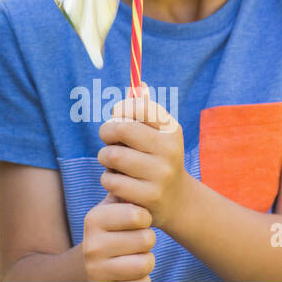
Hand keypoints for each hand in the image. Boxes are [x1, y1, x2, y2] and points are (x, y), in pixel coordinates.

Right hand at [81, 193, 155, 280]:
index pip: (139, 215)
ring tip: (132, 255)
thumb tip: (132, 150)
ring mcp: (97, 268)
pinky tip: (129, 272)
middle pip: (146, 238)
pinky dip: (143, 277)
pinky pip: (144, 280)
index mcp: (94, 218)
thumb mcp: (110, 209)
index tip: (134, 220)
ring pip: (147, 261)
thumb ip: (120, 187)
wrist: (88, 268)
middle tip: (134, 240)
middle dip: (146, 240)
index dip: (144, 218)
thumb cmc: (110, 232)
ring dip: (146, 259)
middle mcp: (92, 243)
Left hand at [98, 89, 188, 229]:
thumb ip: (143, 108)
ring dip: (105, 159)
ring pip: (111, 156)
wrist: (176, 200)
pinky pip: (111, 180)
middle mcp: (169, 151)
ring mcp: (161, 175)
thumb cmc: (156, 157)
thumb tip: (139, 81)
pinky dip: (108, 180)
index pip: (140, 106)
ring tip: (115, 164)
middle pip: (120, 129)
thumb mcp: (156, 133)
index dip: (121, 108)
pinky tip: (120, 182)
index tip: (118, 115)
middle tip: (109, 139)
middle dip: (107, 132)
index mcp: (171, 130)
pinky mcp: (149, 197)